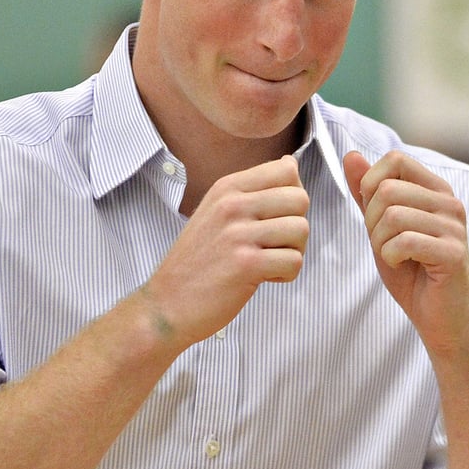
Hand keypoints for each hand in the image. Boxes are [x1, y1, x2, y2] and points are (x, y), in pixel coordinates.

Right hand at [141, 155, 308, 346]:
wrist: (166, 304)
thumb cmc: (197, 262)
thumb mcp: (216, 211)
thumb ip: (252, 190)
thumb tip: (290, 164)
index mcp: (227, 187)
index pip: (287, 170)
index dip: (293, 195)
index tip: (277, 217)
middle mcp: (232, 205)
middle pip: (300, 199)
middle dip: (297, 225)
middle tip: (276, 244)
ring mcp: (238, 234)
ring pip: (301, 230)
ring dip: (293, 251)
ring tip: (269, 261)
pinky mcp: (246, 264)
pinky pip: (294, 261)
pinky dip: (286, 274)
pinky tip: (263, 277)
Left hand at [343, 150, 468, 353]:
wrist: (441, 320)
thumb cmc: (413, 274)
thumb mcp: (382, 229)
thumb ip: (368, 193)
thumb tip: (351, 154)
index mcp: (436, 190)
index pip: (396, 159)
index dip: (370, 183)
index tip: (373, 214)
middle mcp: (450, 203)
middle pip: (387, 189)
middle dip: (371, 221)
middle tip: (385, 245)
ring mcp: (455, 227)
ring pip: (392, 215)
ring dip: (380, 242)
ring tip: (394, 257)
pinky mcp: (454, 252)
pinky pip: (404, 241)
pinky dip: (391, 257)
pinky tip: (403, 266)